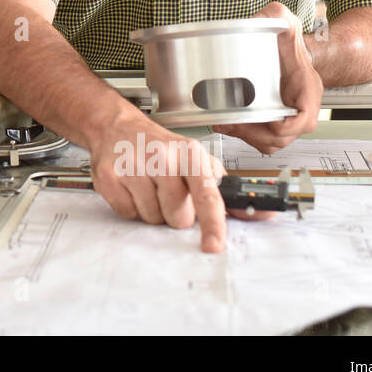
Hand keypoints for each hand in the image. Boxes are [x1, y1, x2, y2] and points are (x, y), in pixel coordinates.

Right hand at [86, 99, 237, 252]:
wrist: (118, 127)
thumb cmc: (161, 148)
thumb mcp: (196, 159)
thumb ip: (225, 189)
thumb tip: (261, 212)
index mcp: (189, 154)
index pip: (206, 194)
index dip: (212, 223)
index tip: (214, 244)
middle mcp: (162, 158)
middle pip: (178, 216)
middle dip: (176, 213)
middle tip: (168, 192)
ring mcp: (133, 166)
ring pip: (153, 218)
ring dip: (153, 210)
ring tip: (148, 187)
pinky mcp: (110, 177)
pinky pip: (129, 214)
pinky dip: (131, 207)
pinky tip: (131, 187)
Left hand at [212, 2, 322, 153]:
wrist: (284, 44)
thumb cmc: (286, 37)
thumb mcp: (283, 20)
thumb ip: (275, 15)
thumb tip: (259, 18)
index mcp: (307, 87)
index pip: (306, 119)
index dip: (287, 127)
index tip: (267, 121)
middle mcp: (300, 104)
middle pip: (285, 137)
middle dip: (257, 134)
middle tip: (233, 123)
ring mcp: (286, 113)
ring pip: (272, 142)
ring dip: (249, 138)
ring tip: (226, 124)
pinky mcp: (272, 117)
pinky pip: (262, 138)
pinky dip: (245, 135)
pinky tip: (227, 123)